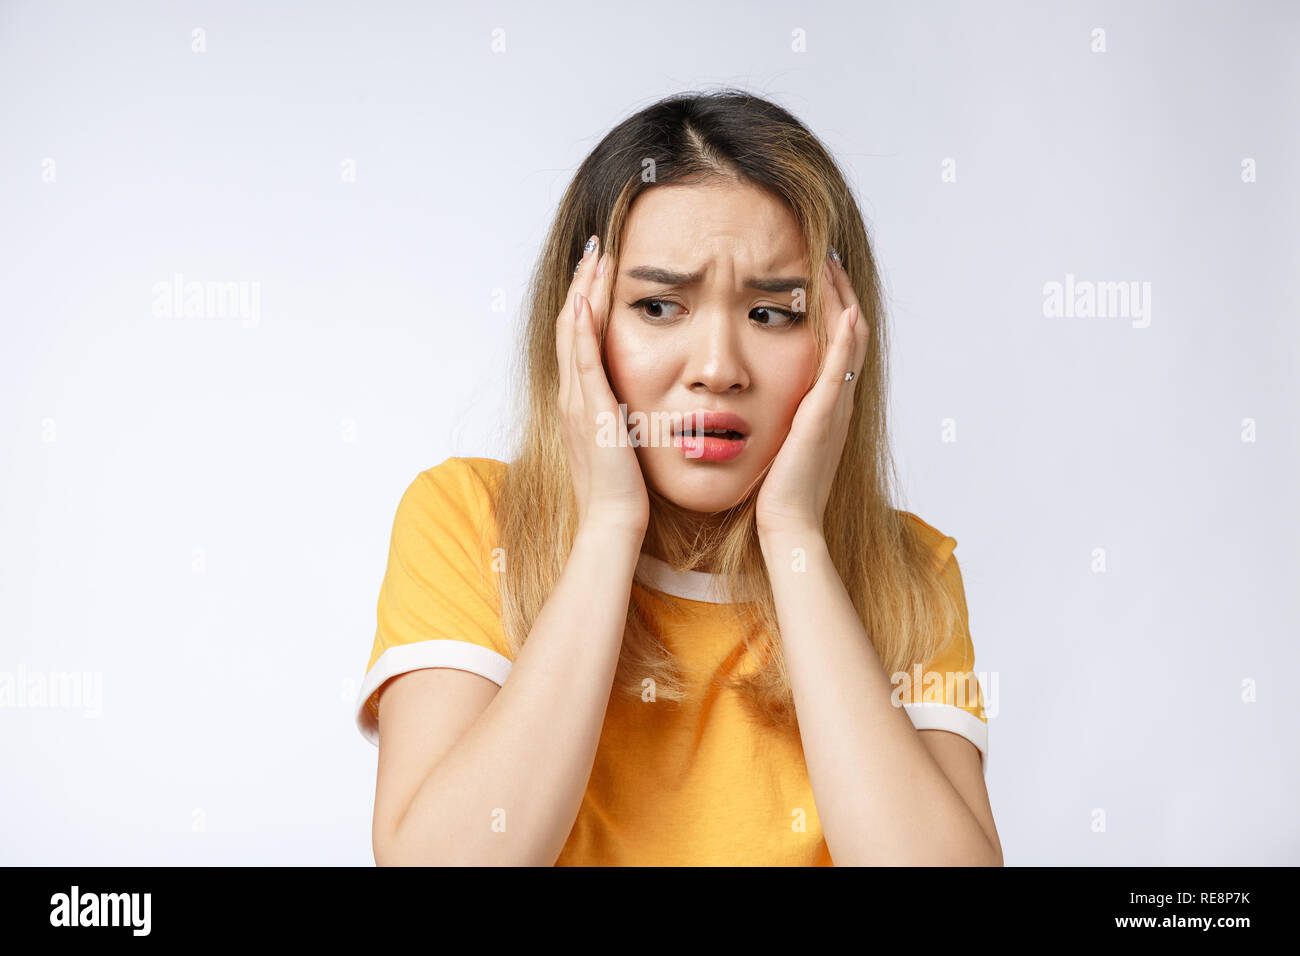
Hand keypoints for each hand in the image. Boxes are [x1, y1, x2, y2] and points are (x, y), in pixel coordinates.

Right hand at [556, 235, 649, 534]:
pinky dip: (582, 331)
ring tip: (594, 257)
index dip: (587, 301)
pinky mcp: (590, 413)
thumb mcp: (623, 442)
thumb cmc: (624, 492)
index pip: (580, 338)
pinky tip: (586, 302)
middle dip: (583, 284)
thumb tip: (636, 401)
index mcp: (580, 402)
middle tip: (595, 247)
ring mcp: (577, 403)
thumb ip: (623, 417)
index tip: (600, 270)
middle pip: (571, 325)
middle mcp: (572, 397)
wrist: (614, 522)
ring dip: (583, 292)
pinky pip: (582, 363)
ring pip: (574, 334)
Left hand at [755, 250, 869, 536]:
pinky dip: (844, 341)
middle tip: (830, 255)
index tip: (817, 273)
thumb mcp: (777, 438)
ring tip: (833, 265)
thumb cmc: (776, 488)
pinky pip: (840, 371)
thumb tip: (755, 394)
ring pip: (850, 342)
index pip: (835, 342)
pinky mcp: (823, 418)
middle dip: (840, 291)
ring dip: (843, 301)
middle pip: (849, 332)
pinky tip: (844, 311)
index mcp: (825, 402)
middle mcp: (838, 400)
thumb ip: (776, 413)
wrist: (787, 524)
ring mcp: (835, 408)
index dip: (830, 306)